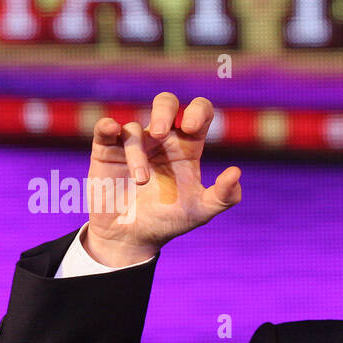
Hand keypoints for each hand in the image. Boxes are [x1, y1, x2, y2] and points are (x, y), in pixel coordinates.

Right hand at [84, 93, 241, 265]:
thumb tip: (236, 172)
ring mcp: (134, 144)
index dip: (197, 111)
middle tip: (160, 132)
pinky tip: (110, 128)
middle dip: (163, 110)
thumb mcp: (201, 211)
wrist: (131, 239)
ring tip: (141, 181)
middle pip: (166, 103)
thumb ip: (224, 196)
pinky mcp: (107, 152)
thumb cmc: (168, 222)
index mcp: (187, 148)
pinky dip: (107, 126)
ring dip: (136, 153)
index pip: (199, 114)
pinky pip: (106, 128)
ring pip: (134, 129)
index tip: (191, 126)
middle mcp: (161, 141)